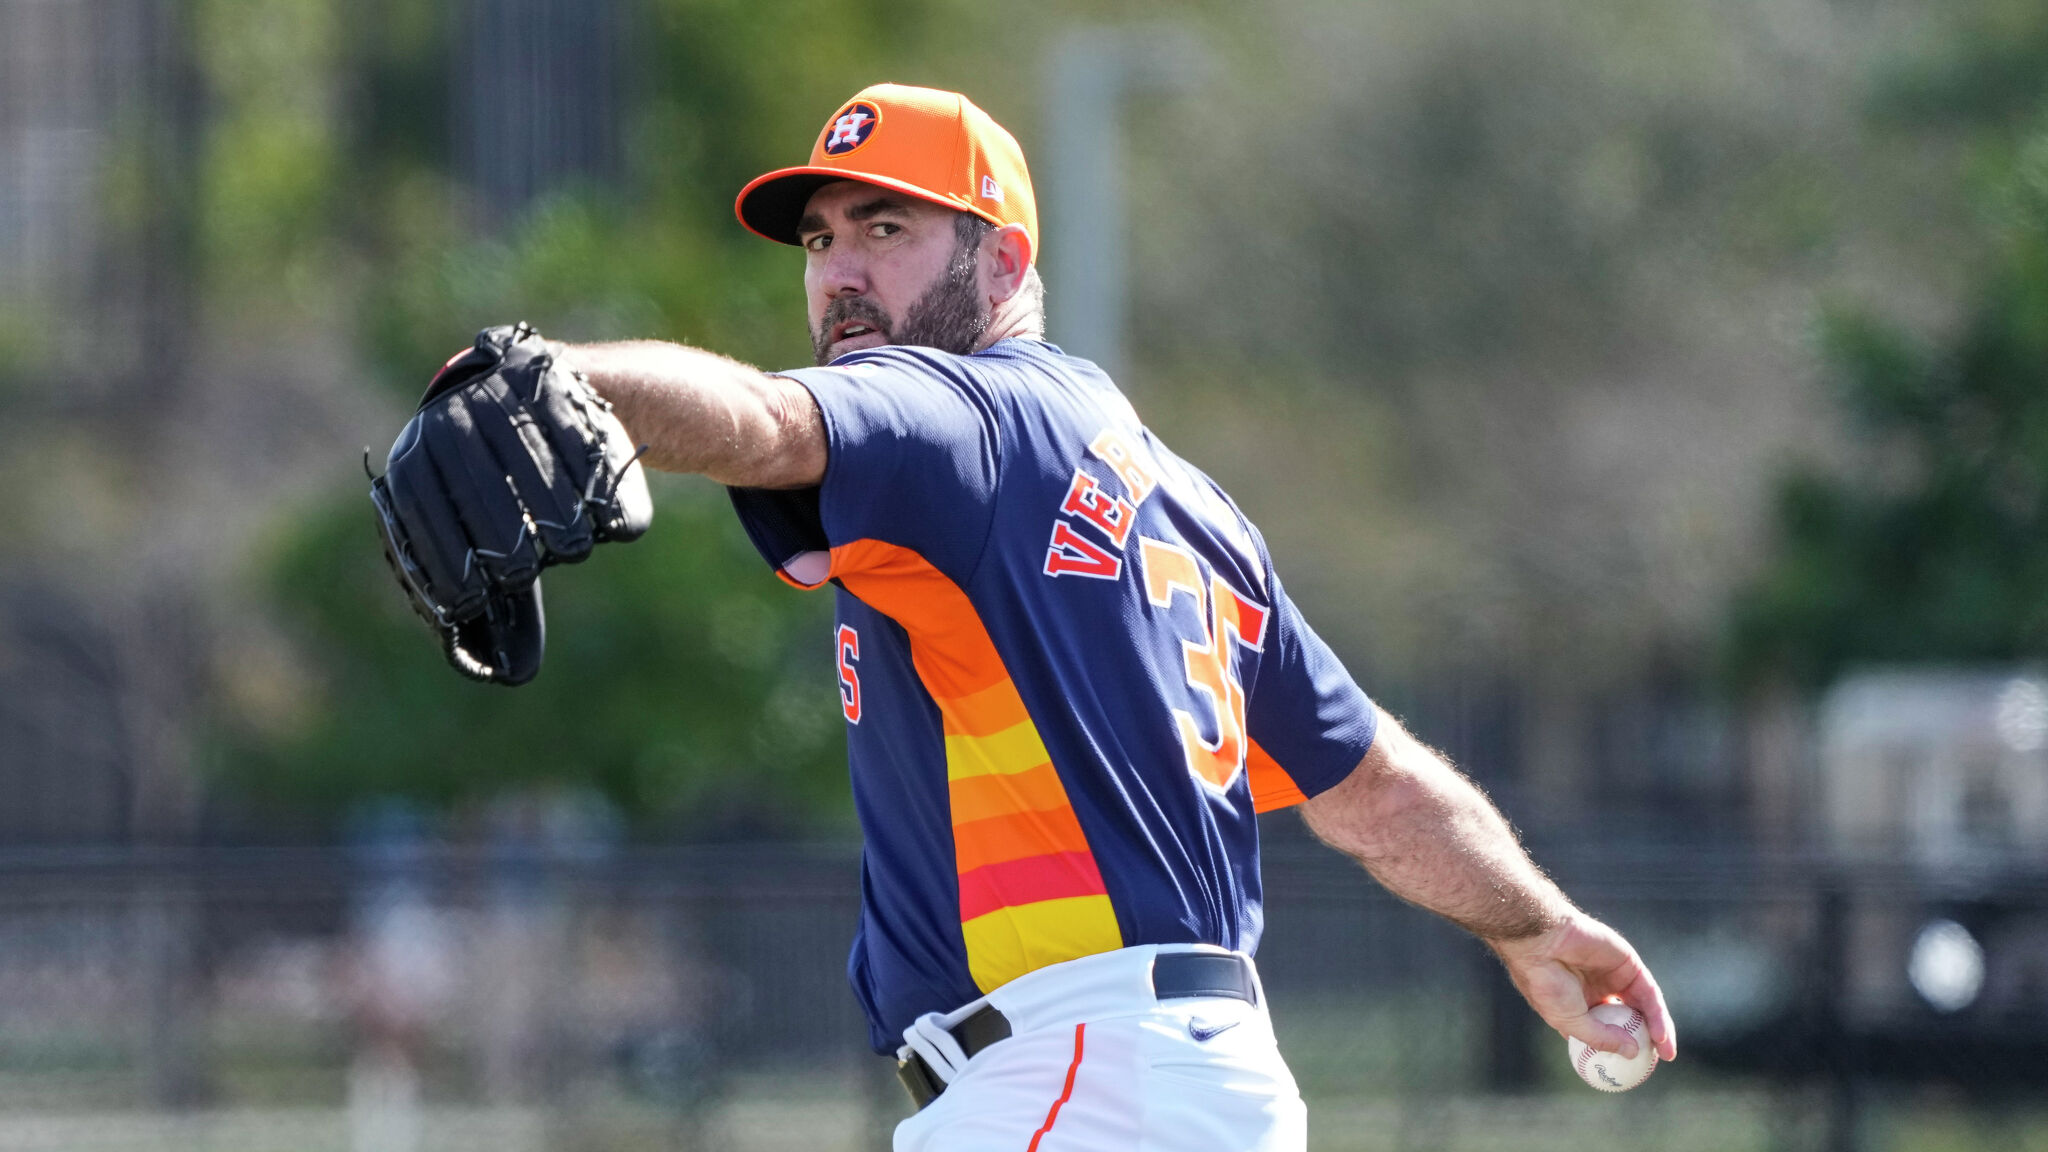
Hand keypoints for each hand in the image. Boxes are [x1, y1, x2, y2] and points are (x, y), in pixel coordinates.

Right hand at [1487, 911, 1677, 1061]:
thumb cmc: (1547, 984)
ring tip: (1666, 1053)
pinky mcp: (1629, 963)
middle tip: (1656, 1062)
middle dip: (1645, 1041)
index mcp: (1579, 1005)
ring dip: (1658, 1030)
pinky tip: (1660, 1034)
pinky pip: (1648, 992)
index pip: (1605, 1029)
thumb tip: (1632, 1053)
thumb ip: (1601, 1039)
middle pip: (1630, 1018)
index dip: (1619, 1048)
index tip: (1631, 1069)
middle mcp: (1598, 990)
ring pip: (1643, 1006)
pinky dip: (1657, 1014)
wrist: (1543, 943)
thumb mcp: (1570, 1022)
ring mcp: (1614, 976)